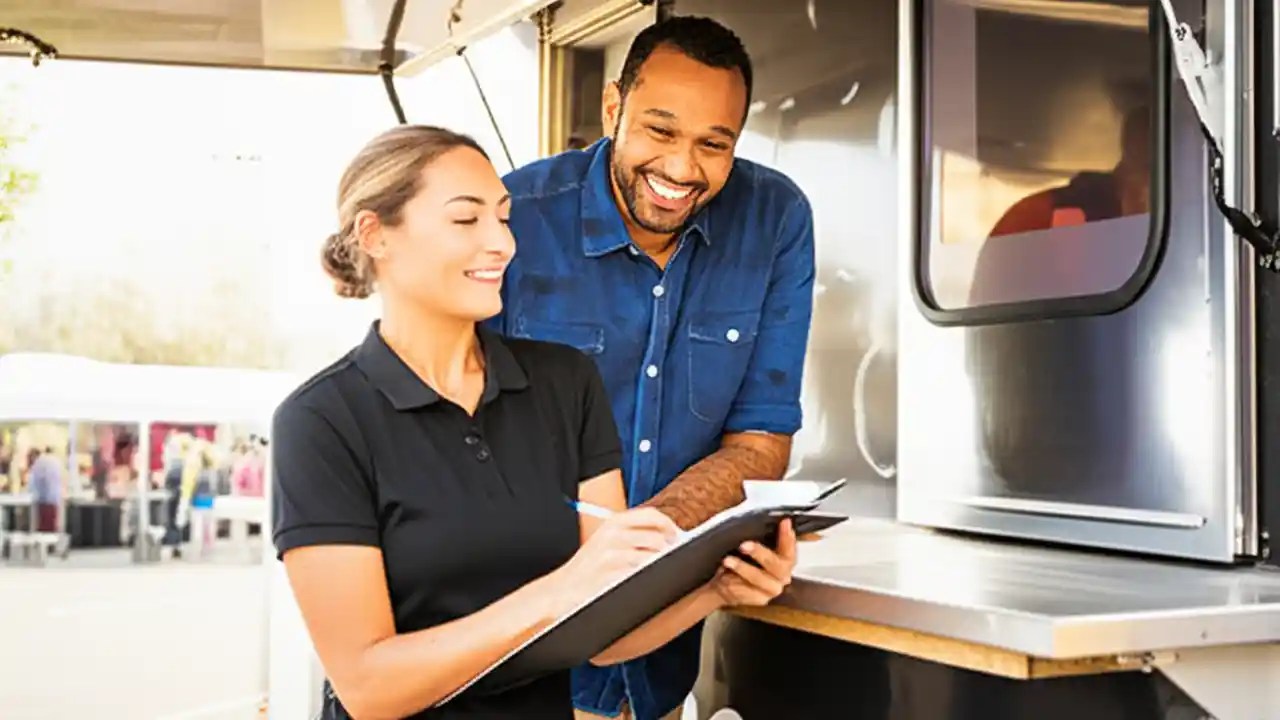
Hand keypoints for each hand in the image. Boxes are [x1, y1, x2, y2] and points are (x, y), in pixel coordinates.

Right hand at [548, 507, 680, 614]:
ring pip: (652, 558)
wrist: (562, 590)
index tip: (676, 535)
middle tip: (668, 559)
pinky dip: (647, 580)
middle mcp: (612, 536)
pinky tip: (641, 584)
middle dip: (667, 550)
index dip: (668, 525)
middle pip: (657, 537)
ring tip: (651, 573)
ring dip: (658, 567)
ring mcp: (611, 556)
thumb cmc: (588, 567)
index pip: (651, 515)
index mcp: (612, 523)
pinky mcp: (612, 576)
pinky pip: (642, 576)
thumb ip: (632, 533)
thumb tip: (668, 535)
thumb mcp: (605, 540)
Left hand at [707, 519, 796, 607]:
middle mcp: (783, 576)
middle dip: (760, 553)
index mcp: (785, 560)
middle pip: (777, 565)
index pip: (790, 548)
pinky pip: (749, 591)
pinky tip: (726, 576)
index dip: (788, 537)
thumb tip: (770, 519)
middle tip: (745, 545)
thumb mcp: (750, 545)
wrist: (725, 584)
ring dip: (743, 568)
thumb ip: (763, 534)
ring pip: (760, 578)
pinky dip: (737, 582)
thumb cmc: (742, 561)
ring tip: (728, 560)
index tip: (784, 523)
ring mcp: (773, 589)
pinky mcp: (761, 599)